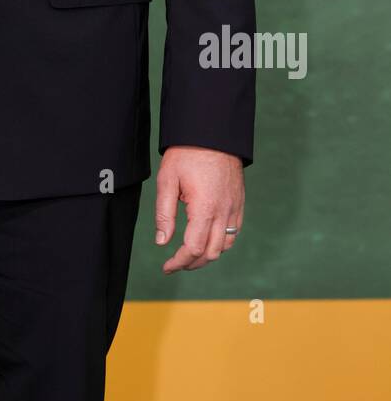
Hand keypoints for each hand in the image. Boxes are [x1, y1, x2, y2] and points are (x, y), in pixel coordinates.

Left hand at [155, 146, 243, 272]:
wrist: (213, 133)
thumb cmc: (187, 154)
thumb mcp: (167, 180)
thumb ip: (164, 214)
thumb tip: (162, 242)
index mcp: (205, 208)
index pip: (193, 248)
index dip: (179, 262)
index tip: (166, 267)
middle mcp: (224, 212)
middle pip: (211, 253)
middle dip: (192, 264)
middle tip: (175, 264)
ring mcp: (234, 208)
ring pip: (226, 246)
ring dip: (208, 255)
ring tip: (190, 255)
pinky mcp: (239, 203)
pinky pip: (234, 232)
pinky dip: (221, 243)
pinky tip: (207, 239)